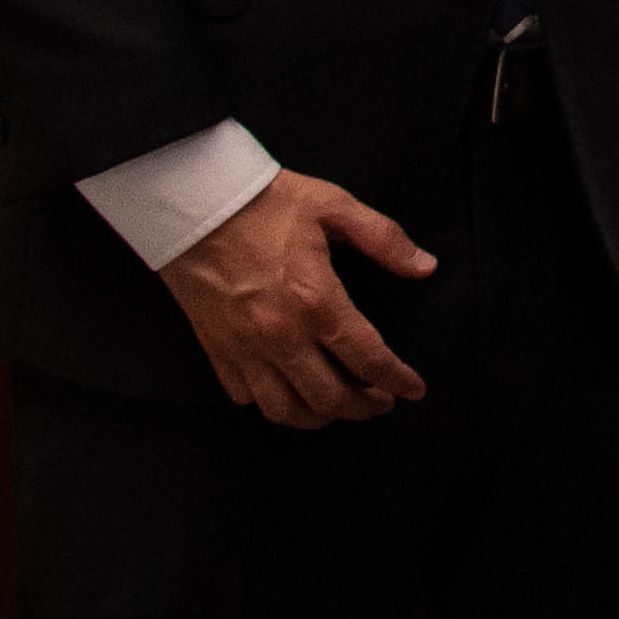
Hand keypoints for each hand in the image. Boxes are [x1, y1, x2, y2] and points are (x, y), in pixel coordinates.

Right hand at [163, 170, 436, 425]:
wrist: (192, 202)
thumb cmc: (263, 201)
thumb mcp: (333, 206)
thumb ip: (384, 239)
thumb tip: (425, 267)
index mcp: (317, 302)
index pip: (369, 359)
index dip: (398, 380)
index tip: (414, 390)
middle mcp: (281, 336)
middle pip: (330, 398)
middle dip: (364, 408)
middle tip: (381, 402)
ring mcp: (244, 348)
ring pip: (285, 410)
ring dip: (319, 417)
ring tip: (339, 406)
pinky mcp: (216, 349)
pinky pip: (245, 396)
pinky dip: (271, 403)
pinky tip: (288, 391)